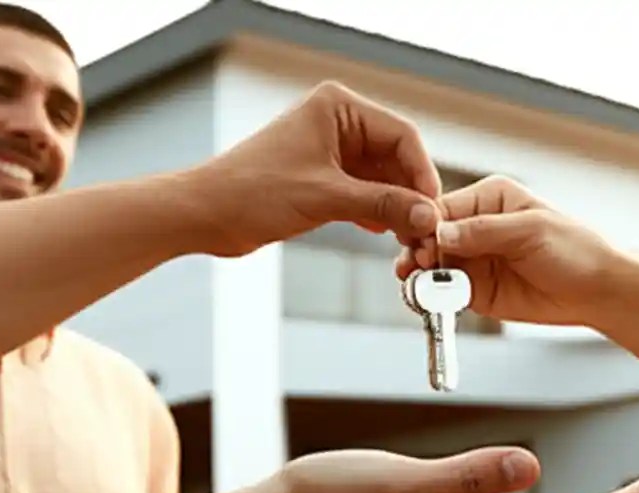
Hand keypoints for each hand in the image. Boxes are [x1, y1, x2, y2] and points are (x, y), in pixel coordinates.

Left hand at [192, 81, 442, 255]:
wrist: (205, 214)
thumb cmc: (250, 191)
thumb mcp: (326, 197)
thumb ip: (382, 204)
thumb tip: (426, 215)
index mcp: (338, 107)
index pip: (401, 135)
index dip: (422, 173)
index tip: (433, 208)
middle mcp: (337, 123)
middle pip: (396, 158)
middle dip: (410, 195)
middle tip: (425, 230)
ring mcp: (331, 151)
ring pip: (382, 179)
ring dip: (396, 208)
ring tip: (408, 239)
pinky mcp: (324, 178)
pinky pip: (365, 193)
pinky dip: (377, 213)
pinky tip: (385, 234)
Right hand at [394, 176, 626, 325]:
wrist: (598, 291)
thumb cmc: (576, 249)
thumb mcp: (531, 230)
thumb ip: (483, 231)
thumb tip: (442, 233)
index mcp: (489, 200)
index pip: (443, 208)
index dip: (426, 226)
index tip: (421, 243)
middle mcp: (476, 227)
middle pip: (430, 238)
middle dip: (419, 252)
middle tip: (417, 267)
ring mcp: (474, 260)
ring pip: (432, 266)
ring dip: (422, 276)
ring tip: (418, 286)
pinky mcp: (476, 290)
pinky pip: (445, 292)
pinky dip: (434, 297)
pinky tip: (431, 300)